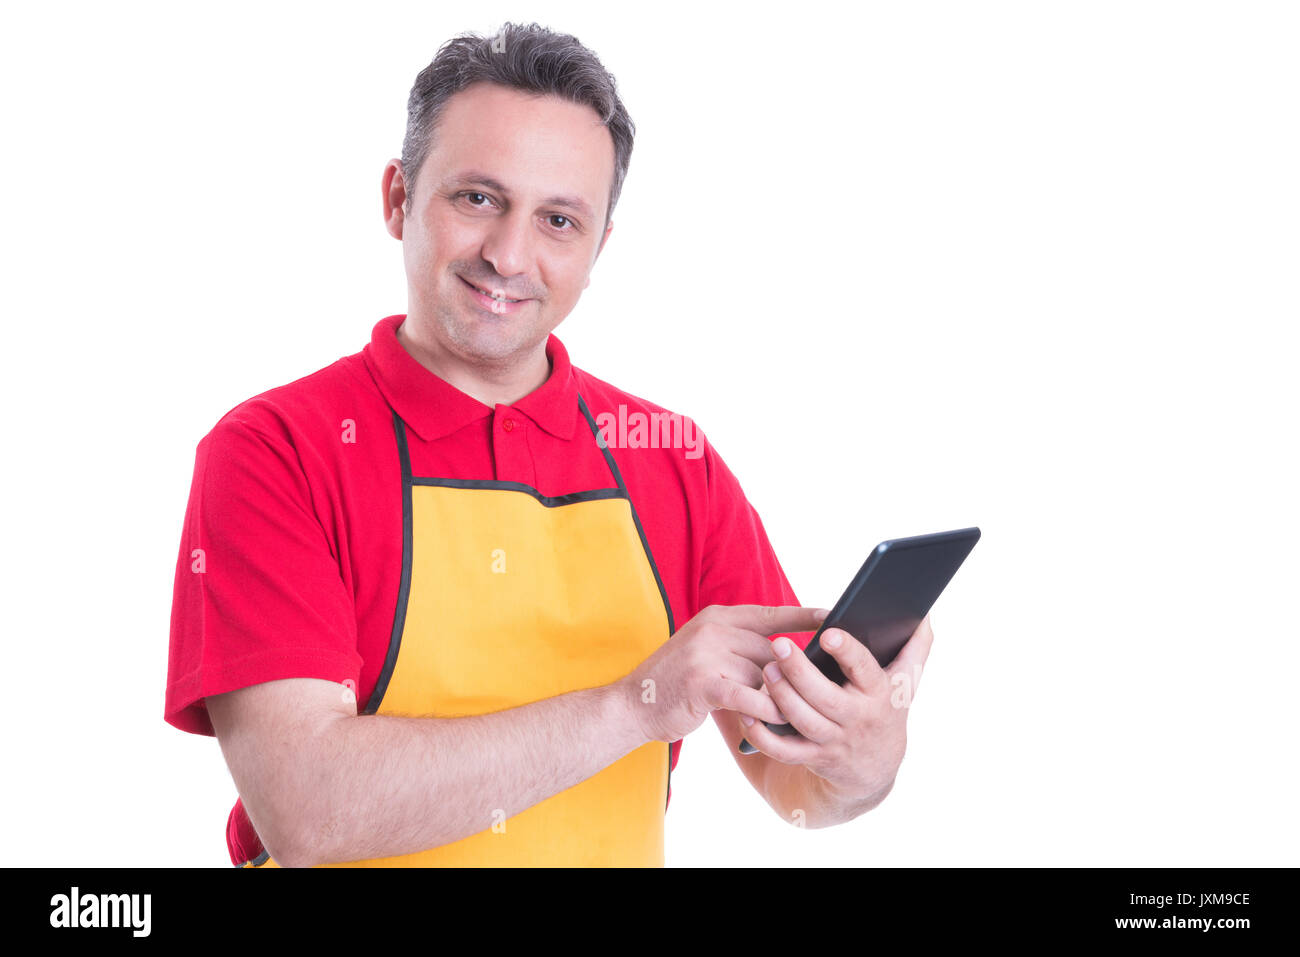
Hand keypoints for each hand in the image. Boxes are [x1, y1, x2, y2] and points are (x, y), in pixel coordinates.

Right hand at [620, 604, 829, 743]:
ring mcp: (706, 653)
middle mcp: (713, 629)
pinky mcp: (702, 682)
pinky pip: (749, 696)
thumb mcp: (707, 653)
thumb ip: (740, 649)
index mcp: (717, 617)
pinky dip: (764, 710)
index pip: (770, 613)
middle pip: (771, 650)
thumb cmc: (676, 683)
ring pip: (763, 675)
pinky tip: (771, 721)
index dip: (802, 616)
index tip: (832, 615)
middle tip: (812, 691)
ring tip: (790, 714)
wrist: (632, 705)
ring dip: (778, 698)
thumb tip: (787, 657)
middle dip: (790, 674)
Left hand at [739, 615, 934, 803]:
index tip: (828, 634)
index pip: (864, 669)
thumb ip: (915, 646)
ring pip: (803, 721)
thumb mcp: (905, 682)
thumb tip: (925, 611)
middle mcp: (857, 718)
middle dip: (799, 672)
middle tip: (777, 646)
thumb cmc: (886, 709)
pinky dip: (764, 734)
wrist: (875, 767)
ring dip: (780, 696)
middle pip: (824, 697)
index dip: (847, 652)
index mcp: (879, 693)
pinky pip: (784, 750)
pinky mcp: (813, 758)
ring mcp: (834, 740)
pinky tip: (749, 712)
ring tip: (765, 669)